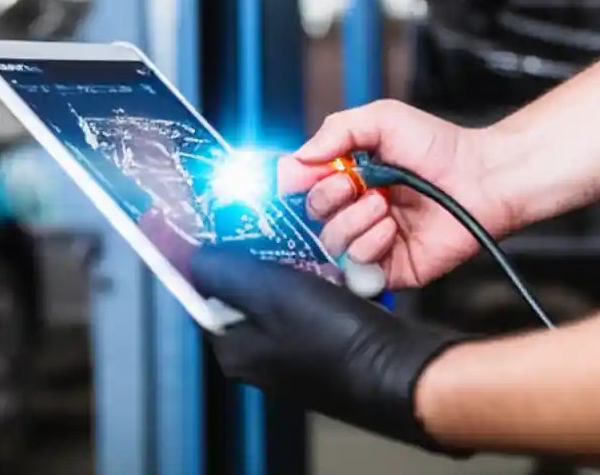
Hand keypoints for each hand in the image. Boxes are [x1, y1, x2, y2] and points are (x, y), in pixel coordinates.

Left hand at [192, 247, 466, 454]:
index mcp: (235, 350)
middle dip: (263, 257)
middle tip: (276, 230)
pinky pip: (318, 300)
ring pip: (286, 291)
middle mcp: (262, 356)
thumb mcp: (269, 293)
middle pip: (247, 290)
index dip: (216, 257)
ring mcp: (297, 352)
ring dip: (298, 265)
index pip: (206, 294)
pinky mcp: (331, 344)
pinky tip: (340, 271)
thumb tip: (195, 258)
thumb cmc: (336, 340)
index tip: (226, 227)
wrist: (404, 372)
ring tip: (313, 248)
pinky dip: (326, 280)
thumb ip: (225, 272)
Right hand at [280, 100, 515, 287]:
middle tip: (356, 183)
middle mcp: (353, 209)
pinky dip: (370, 245)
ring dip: (354, 220)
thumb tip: (298, 158)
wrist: (481, 177)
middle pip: (309, 216)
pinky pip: (357, 266)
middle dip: (328, 197)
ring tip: (384, 205)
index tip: (304, 174)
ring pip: (331, 242)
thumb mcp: (382, 119)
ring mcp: (369, 239)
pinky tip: (392, 229)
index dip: (295, 182)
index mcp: (346, 176)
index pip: (300, 186)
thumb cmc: (440, 147)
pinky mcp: (388, 267)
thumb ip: (335, 130)